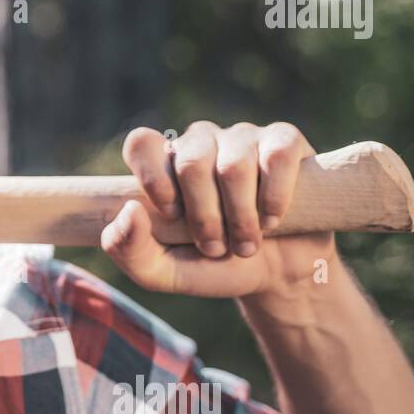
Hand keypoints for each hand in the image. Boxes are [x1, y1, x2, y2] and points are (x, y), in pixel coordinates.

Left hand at [101, 121, 337, 299]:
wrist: (278, 275)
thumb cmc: (216, 267)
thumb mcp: (163, 273)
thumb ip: (129, 249)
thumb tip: (129, 211)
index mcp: (165, 166)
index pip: (142, 143)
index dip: (152, 177)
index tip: (171, 215)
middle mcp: (200, 143)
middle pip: (190, 163)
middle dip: (204, 216)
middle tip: (216, 247)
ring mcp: (242, 138)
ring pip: (233, 165)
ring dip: (241, 217)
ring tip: (246, 244)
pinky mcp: (284, 141)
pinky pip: (277, 156)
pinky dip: (275, 197)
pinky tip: (273, 219)